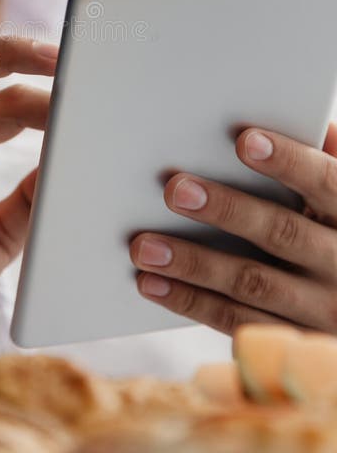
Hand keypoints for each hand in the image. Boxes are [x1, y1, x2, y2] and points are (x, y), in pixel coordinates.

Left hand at [129, 122, 336, 336]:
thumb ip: (333, 163)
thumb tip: (315, 122)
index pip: (325, 183)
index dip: (288, 161)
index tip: (245, 140)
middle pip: (281, 232)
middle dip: (226, 209)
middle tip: (175, 190)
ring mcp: (317, 309)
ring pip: (251, 283)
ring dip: (192, 263)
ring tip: (144, 246)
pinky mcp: (287, 340)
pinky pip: (236, 321)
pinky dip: (190, 301)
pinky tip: (152, 283)